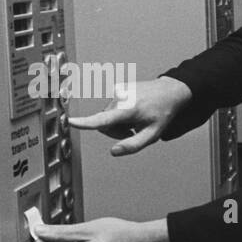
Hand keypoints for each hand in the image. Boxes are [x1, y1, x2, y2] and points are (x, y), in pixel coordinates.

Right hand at [67, 76, 191, 155]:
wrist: (170, 91)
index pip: (103, 119)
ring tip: (136, 121)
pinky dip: (120, 116)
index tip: (71, 121)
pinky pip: (111, 109)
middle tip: (134, 131)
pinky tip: (134, 113)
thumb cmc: (163, 112)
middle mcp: (120, 98)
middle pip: (104, 124)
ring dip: (118, 124)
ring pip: (107, 118)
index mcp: (128, 109)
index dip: (85, 123)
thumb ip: (132, 145)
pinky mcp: (118, 90)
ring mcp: (118, 92)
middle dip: (115, 132)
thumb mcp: (152, 134)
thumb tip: (113, 151)